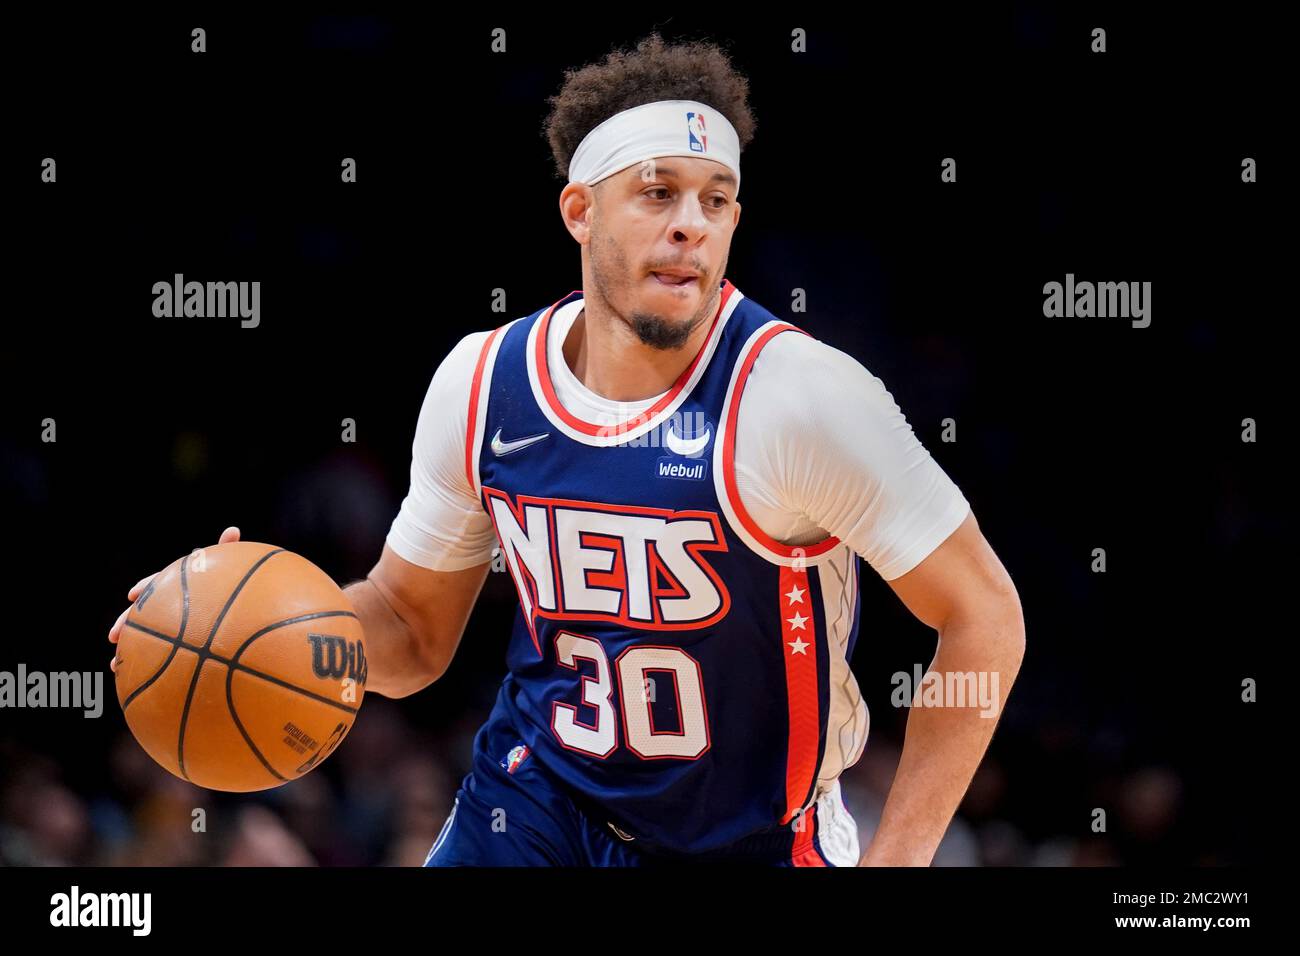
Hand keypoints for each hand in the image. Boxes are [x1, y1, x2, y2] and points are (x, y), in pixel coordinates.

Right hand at [107, 526, 240, 672]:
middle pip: (142, 612)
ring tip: (115, 662)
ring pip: (142, 635)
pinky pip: (151, 654)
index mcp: (175, 584)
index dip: (145, 587)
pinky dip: (139, 665)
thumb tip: (232, 528)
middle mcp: (166, 603)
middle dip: (126, 622)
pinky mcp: (170, 642)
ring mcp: (166, 623)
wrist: (232, 610)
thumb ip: (226, 550)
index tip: (134, 594)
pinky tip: (128, 678)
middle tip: (114, 634)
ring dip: (128, 649)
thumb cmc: (227, 584)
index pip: (156, 582)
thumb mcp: (226, 568)